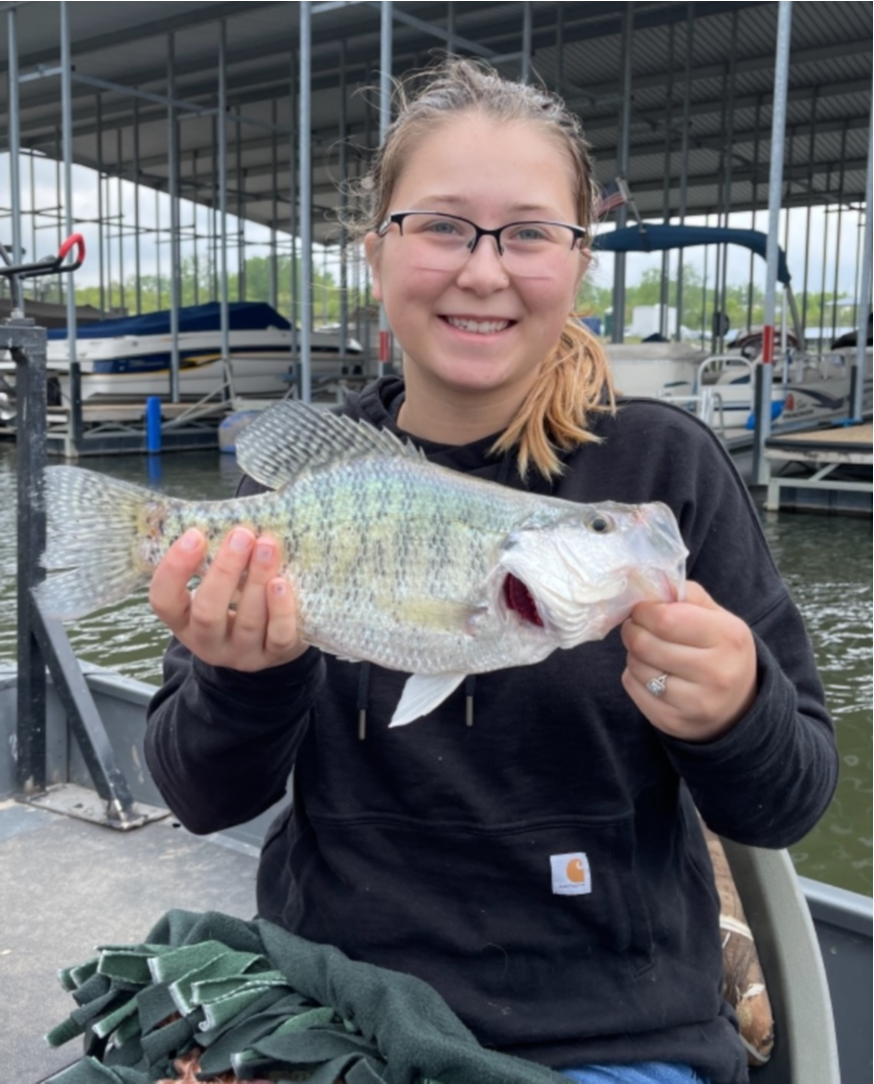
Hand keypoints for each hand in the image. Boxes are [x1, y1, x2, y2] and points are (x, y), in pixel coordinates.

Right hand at [149, 527, 307, 671]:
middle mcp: (209, 642)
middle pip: (208, 613)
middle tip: (241, 535)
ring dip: (256, 581)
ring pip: (247, 621)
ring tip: (267, 547)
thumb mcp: (220, 586)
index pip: (163, 600)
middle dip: (224, 572)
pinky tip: (282, 583)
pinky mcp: (275, 656)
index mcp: (184, 621)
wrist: (274, 645)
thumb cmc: (241, 600)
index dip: (174, 569)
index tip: (195, 535)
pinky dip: (281, 610)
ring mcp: (242, 653)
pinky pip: (278, 636)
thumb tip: (228, 517)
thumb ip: (216, 559)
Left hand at [620, 581, 757, 741]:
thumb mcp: (717, 617)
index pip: (664, 619)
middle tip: (637, 627)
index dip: (643, 611)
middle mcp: (716, 673)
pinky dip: (633, 675)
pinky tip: (651, 673)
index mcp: (728, 637)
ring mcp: (695, 703)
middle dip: (632, 630)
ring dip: (634, 654)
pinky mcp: (673, 722)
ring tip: (649, 651)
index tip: (643, 610)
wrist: (737, 707)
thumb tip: (649, 585)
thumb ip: (686, 595)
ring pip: (636, 666)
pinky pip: (632, 687)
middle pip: (644, 643)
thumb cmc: (720, 651)